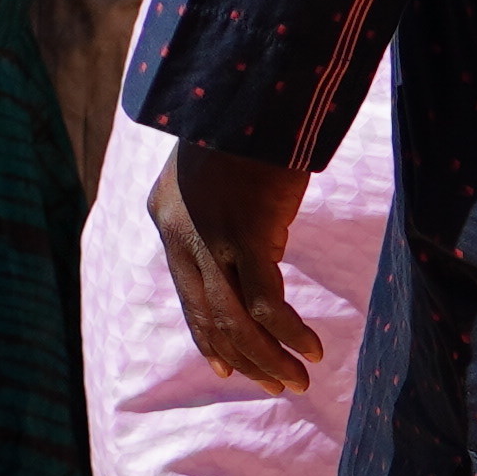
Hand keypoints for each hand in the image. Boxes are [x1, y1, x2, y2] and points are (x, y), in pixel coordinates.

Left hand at [154, 146, 320, 394]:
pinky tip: (311, 347)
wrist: (253, 90)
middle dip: (246, 358)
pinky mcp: (246, 232)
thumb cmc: (245, 129)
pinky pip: (266, 302)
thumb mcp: (215, 177)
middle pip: (211, 317)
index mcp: (165, 217)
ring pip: (236, 320)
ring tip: (299, 379)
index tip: (229, 368)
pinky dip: (289, 332)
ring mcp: (209, 234)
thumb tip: (254, 259)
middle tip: (278, 385)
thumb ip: (219, 220)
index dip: (209, 338)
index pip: (187, 296)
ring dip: (270, 357)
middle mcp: (178, 231)